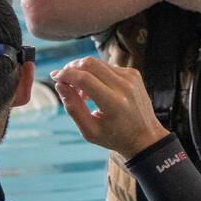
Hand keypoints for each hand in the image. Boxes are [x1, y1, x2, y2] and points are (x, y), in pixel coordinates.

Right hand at [50, 56, 168, 158]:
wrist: (145, 137)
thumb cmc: (115, 137)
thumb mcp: (89, 131)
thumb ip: (72, 108)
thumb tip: (59, 85)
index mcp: (113, 103)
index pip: (84, 79)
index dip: (65, 75)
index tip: (55, 77)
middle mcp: (124, 87)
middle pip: (90, 63)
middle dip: (72, 68)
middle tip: (64, 81)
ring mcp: (131, 78)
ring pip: (98, 63)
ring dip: (83, 72)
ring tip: (81, 92)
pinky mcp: (134, 74)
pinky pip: (108, 67)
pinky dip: (96, 74)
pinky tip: (95, 90)